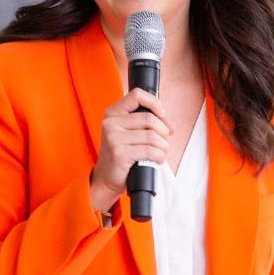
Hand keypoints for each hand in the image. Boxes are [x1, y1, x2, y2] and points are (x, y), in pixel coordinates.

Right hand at [89, 88, 169, 212]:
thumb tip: (168, 124)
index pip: (136, 95)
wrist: (105, 179)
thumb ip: (143, 122)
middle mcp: (110, 123)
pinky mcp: (120, 153)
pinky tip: (157, 159)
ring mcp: (113, 138)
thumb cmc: (121, 155)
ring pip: (152, 136)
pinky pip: (150, 150)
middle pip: (149, 118)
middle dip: (163, 131)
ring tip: (160, 152)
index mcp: (112, 113)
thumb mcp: (127, 133)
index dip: (154, 103)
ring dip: (163, 146)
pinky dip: (160, 156)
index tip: (162, 114)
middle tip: (164, 140)